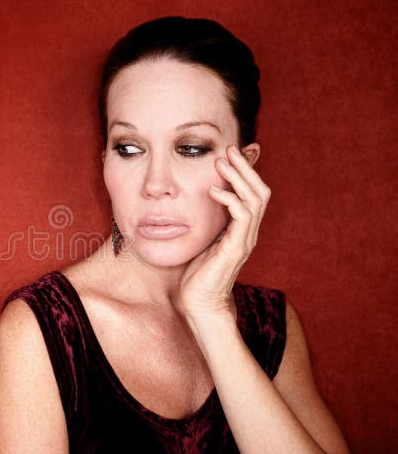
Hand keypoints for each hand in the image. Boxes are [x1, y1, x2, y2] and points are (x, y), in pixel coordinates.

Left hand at [177, 144, 270, 336]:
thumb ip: (205, 222)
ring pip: (255, 199)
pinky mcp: (236, 248)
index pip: (253, 193)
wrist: (199, 304)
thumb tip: (193, 202)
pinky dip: (230, 199)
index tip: (229, 154)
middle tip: (229, 149)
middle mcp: (248, 233)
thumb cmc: (196, 275)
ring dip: (238, 178)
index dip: (244, 172)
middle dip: (245, 168)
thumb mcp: (201, 240)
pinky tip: (214, 191)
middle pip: (260, 191)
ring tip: (221, 163)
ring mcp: (244, 240)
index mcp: (241, 229)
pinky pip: (242, 217)